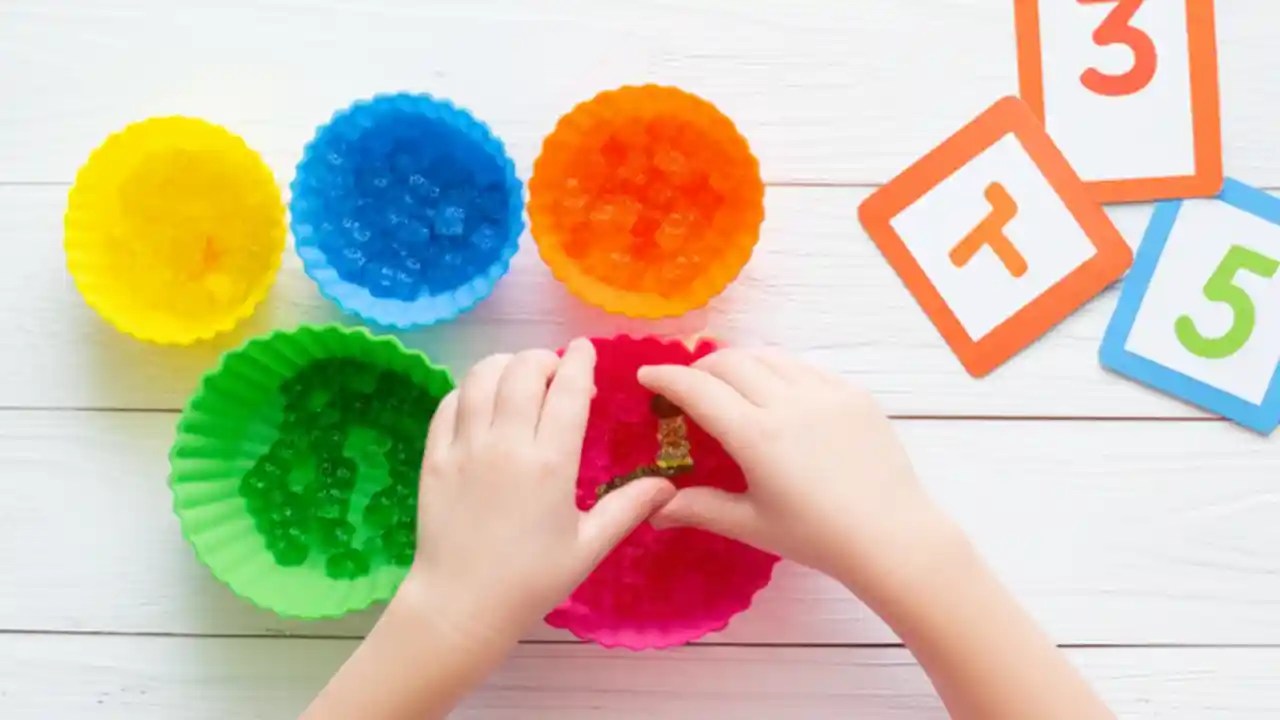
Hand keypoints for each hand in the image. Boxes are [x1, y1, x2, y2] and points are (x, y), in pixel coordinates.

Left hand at [406, 339, 675, 643]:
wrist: (460, 605)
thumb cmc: (531, 580)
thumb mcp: (588, 547)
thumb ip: (627, 508)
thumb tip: (668, 486)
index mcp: (550, 463)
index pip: (568, 390)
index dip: (580, 362)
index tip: (586, 350)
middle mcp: (507, 444)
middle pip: (523, 370)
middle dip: (544, 359)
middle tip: (556, 371)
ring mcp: (465, 447)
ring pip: (482, 377)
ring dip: (505, 365)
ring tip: (520, 376)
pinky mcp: (435, 457)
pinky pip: (450, 402)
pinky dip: (470, 390)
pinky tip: (483, 401)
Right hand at [638, 349, 956, 598]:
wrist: (892, 537)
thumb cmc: (817, 537)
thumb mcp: (752, 525)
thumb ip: (701, 508)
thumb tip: (654, 509)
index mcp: (757, 436)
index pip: (699, 390)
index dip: (667, 377)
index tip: (647, 374)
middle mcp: (788, 403)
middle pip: (731, 363)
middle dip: (701, 368)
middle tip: (688, 385)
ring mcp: (825, 393)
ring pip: (769, 357)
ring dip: (741, 362)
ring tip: (730, 381)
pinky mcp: (854, 393)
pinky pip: (805, 367)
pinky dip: (779, 370)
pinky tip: (777, 391)